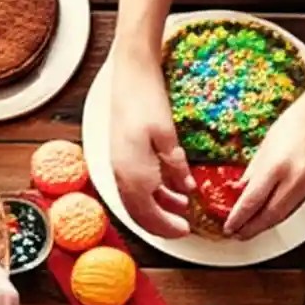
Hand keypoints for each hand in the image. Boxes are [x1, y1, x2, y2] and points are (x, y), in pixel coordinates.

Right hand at [109, 50, 194, 237]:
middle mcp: (121, 173)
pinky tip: (168, 186)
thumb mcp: (168, 134)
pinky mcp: (120, 155)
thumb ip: (175, 165)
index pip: (148, 212)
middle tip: (182, 228)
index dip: (166, 226)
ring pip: (134, 199)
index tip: (185, 231)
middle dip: (159, 223)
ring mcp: (118, 164)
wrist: (129, 74)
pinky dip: (149, 193)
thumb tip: (186, 189)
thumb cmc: (148, 99)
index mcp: (133, 172)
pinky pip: (132, 184)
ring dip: (156, 207)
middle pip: (138, 211)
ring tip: (181, 206)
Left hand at [223, 92, 304, 238]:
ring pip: (284, 214)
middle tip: (237, 234)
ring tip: (250, 230)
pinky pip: (295, 207)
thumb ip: (253, 172)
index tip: (228, 226)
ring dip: (265, 226)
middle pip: (269, 215)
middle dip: (251, 229)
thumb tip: (240, 191)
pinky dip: (280, 215)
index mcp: (276, 167)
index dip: (238, 218)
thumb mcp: (265, 146)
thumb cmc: (296, 122)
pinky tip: (270, 217)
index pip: (251, 202)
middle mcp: (294, 179)